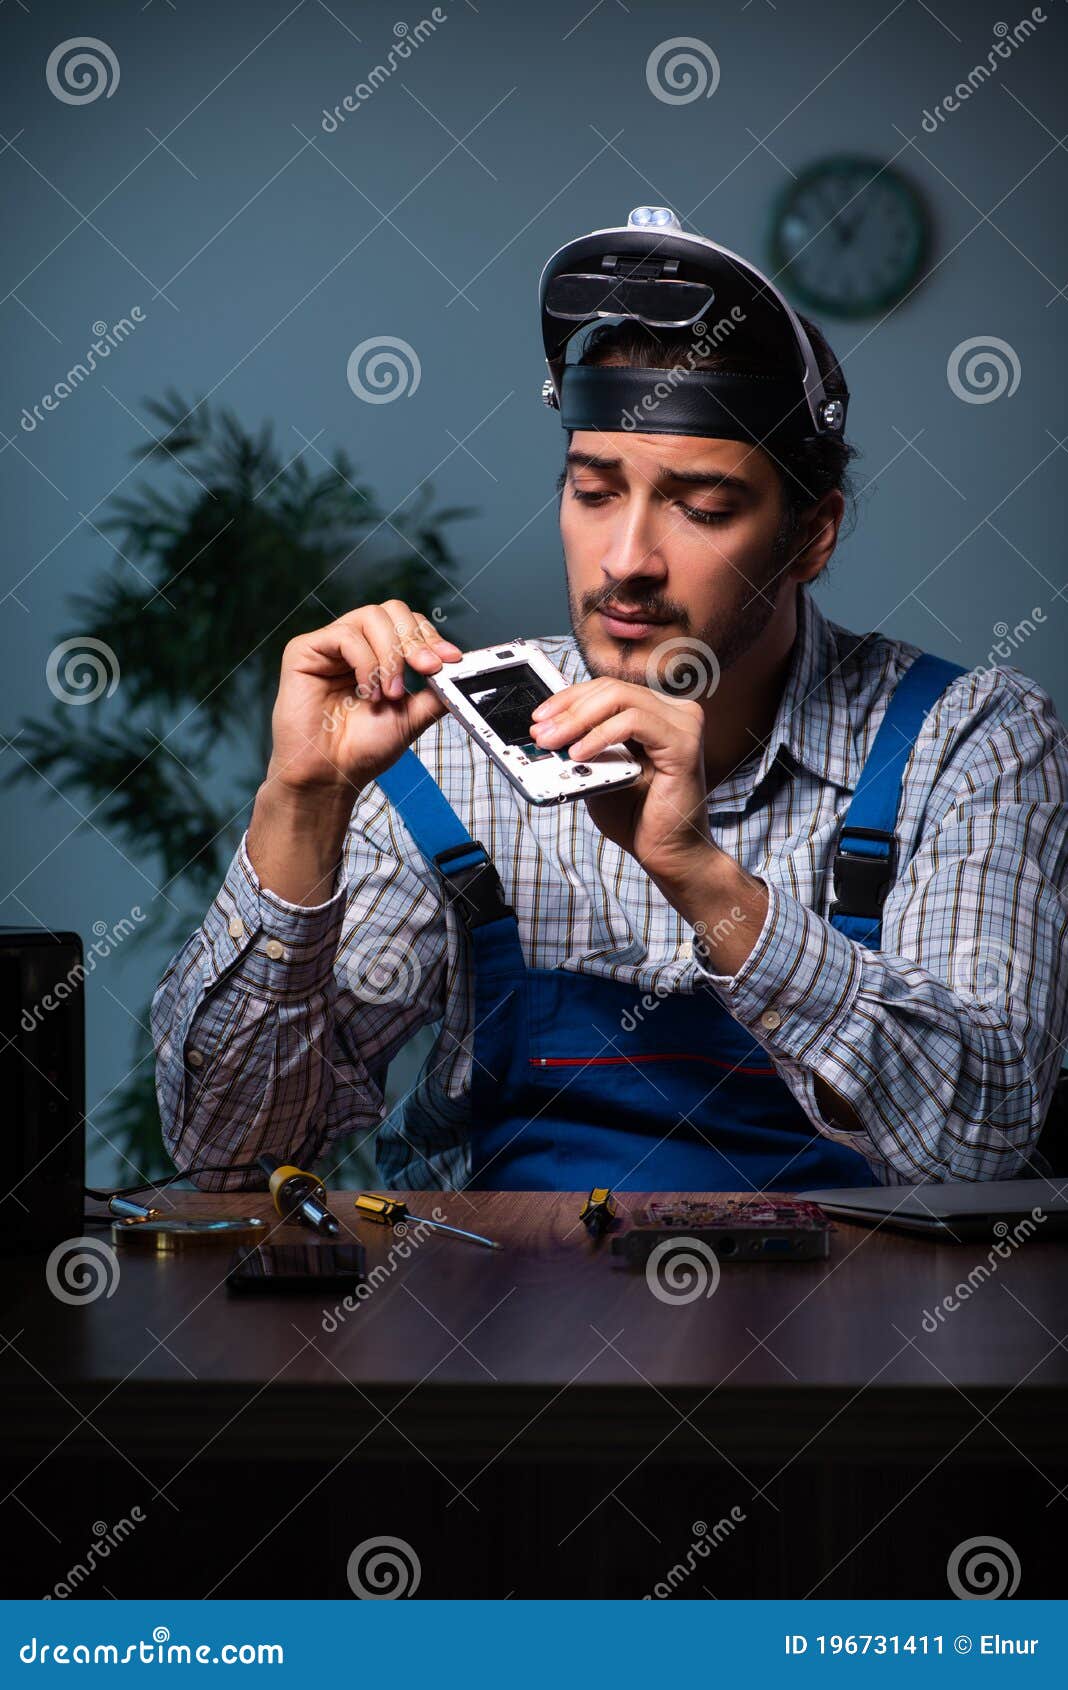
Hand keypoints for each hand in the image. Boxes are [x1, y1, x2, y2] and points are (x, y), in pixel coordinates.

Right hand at [265, 600, 461, 796]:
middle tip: (426, 669)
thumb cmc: (362, 749)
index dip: (430, 636)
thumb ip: (436, 691)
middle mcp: (354, 644)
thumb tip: (461, 670)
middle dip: (414, 639)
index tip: (450, 659)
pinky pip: (345, 636)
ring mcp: (329, 645)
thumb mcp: (412, 716)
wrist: (331, 775)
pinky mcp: (304, 650)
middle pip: (391, 610)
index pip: (407, 624)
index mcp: (377, 655)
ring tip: (390, 693)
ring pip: (371, 617)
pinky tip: (367, 692)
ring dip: (390, 656)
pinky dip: (366, 663)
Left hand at [530, 677, 712, 884]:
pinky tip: (580, 753)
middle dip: (568, 709)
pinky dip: (601, 735)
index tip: (539, 718)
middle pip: (610, 689)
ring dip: (577, 720)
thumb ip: (581, 746)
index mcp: (655, 713)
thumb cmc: (637, 816)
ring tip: (554, 742)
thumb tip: (546, 729)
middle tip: (540, 732)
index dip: (568, 699)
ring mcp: (683, 724)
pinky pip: (633, 722)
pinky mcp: (684, 743)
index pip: (606, 689)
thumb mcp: (598, 772)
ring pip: (619, 698)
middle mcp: (674, 712)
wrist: (666, 854)